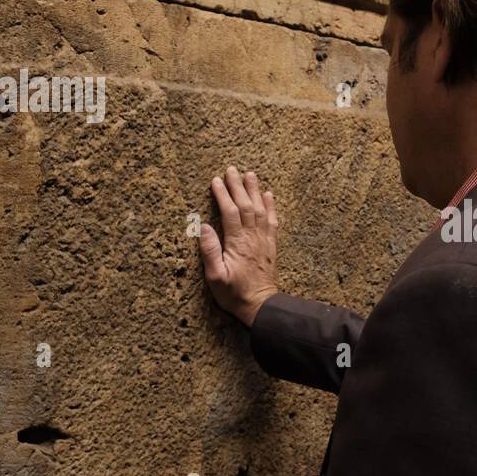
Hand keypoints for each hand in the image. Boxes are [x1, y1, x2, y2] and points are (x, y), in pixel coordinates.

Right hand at [199, 166, 279, 325]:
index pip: (230, 212)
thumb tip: (204, 227)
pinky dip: (270, 206)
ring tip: (250, 174)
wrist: (260, 305)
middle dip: (238, 186)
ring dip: (254, 191)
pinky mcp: (270, 246)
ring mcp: (263, 241)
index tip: (215, 180)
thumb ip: (210, 251)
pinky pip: (272, 221)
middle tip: (231, 169)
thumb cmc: (234, 294)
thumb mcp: (215, 277)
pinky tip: (268, 195)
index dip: (223, 195)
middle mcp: (252, 238)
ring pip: (259, 210)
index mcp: (237, 243)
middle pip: (245, 206)